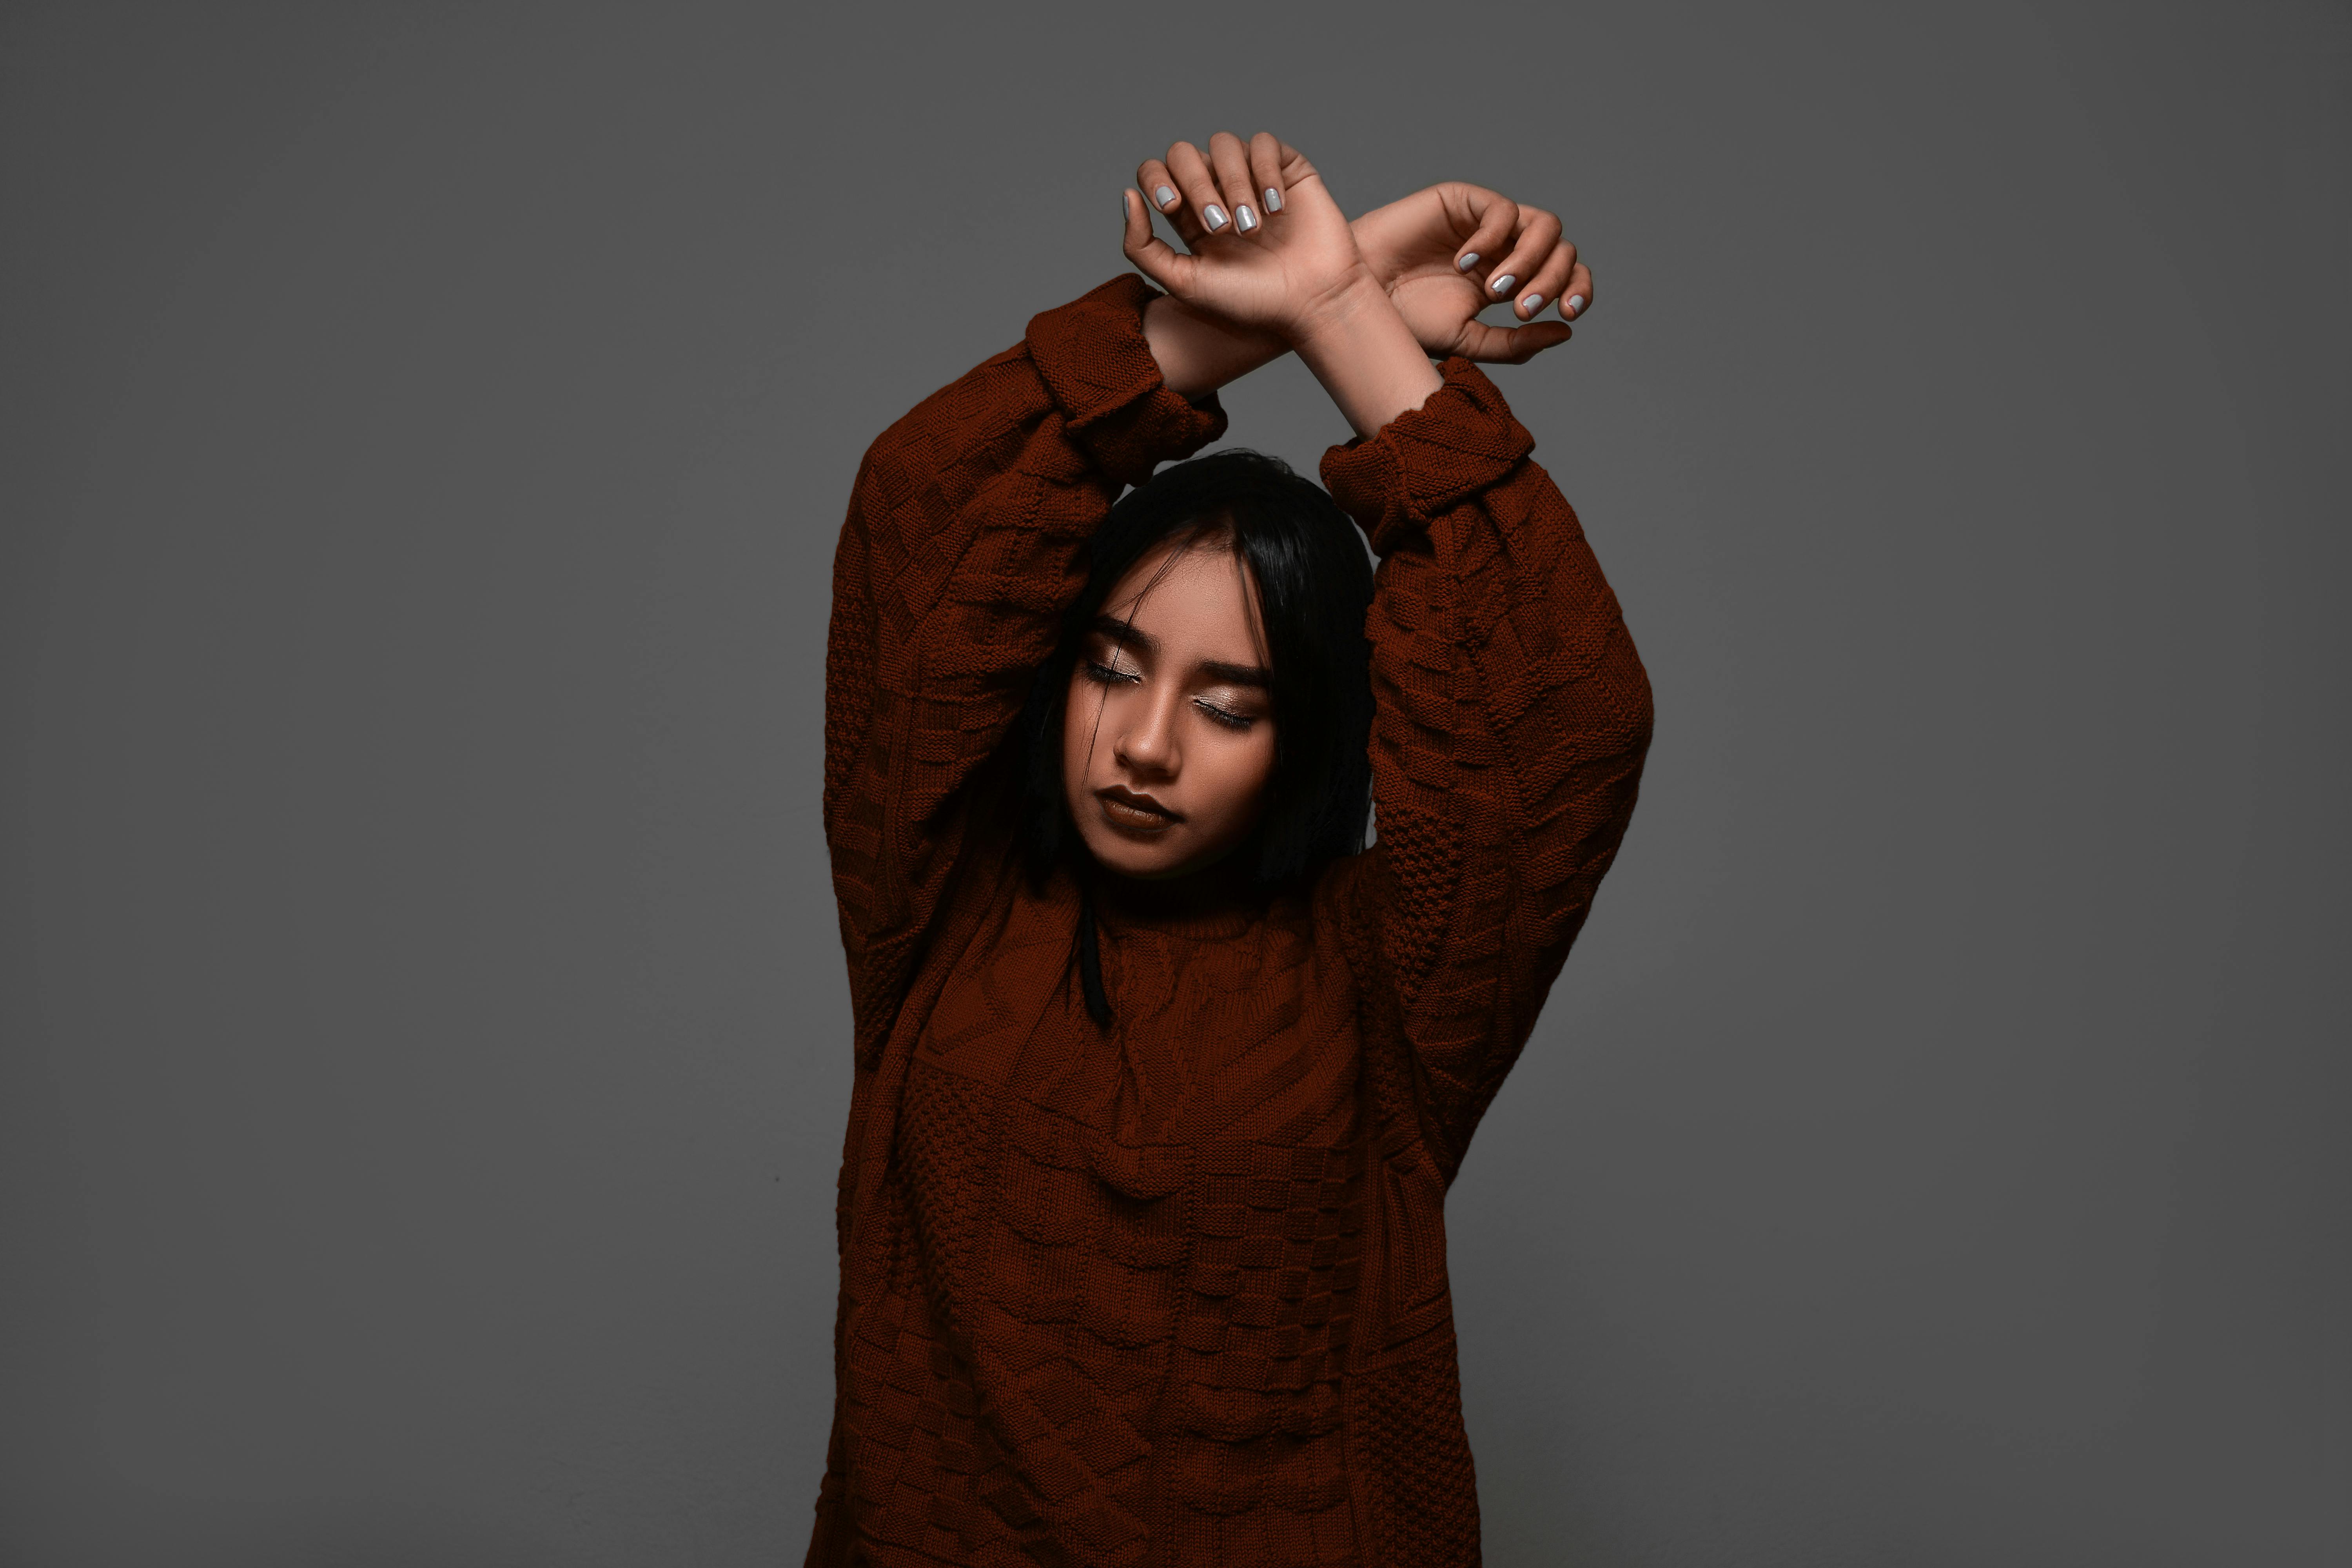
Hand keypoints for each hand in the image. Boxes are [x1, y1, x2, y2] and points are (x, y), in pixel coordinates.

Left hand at [1122, 132, 1372, 343]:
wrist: (1313, 303)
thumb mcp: (1185, 284)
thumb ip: (1143, 248)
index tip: (1171, 206)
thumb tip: (1128, 197)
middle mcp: (1217, 192)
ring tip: (1252, 227)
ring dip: (1233, 184)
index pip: (1156, 173)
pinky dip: (1265, 172)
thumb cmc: (1252, 301)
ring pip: (1224, 145)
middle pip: (1184, 154)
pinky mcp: (1287, 169)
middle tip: (1219, 227)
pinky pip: (1265, 144)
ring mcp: (1252, 178)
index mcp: (1188, 216)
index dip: (1156, 179)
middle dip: (1196, 185)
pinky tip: (1277, 208)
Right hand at [1350, 182, 1592, 363]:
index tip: (1569, 313)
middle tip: (1520, 309)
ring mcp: (1487, 224)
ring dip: (1530, 261)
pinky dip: (1494, 238)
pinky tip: (1465, 262)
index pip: (1564, 277)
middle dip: (1552, 281)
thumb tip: (1566, 332)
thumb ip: (1515, 342)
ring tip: (1496, 290)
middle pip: (1562, 251)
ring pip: (1545, 226)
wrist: (1358, 298)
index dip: (1578, 289)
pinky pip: (1503, 210)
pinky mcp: (1464, 200)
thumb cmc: (1405, 321)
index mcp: (1511, 282)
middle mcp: (1505, 250)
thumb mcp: (1467, 341)